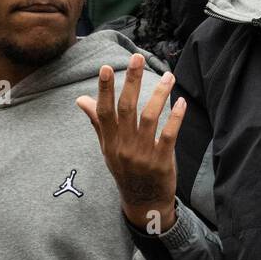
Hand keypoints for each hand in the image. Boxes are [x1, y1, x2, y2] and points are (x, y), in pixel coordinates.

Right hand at [79, 54, 186, 232]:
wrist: (143, 202)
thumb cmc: (125, 170)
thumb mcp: (107, 148)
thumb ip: (97, 122)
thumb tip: (80, 99)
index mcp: (110, 141)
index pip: (104, 111)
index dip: (104, 89)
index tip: (106, 67)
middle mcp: (123, 146)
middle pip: (126, 109)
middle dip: (131, 81)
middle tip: (137, 57)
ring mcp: (142, 154)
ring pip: (149, 118)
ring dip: (159, 94)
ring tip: (168, 76)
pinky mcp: (161, 161)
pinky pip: (168, 135)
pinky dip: (175, 118)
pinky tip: (180, 102)